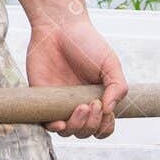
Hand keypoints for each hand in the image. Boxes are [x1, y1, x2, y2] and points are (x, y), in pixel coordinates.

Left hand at [26, 14, 127, 137]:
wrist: (58, 26)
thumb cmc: (86, 42)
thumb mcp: (110, 62)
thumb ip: (117, 86)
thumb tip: (109, 111)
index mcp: (97, 98)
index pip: (104, 126)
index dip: (105, 126)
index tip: (103, 108)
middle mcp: (79, 104)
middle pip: (86, 132)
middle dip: (92, 125)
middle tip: (91, 104)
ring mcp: (60, 103)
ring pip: (68, 132)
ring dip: (76, 127)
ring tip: (80, 107)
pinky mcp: (42, 99)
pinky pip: (46, 123)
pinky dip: (54, 128)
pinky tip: (60, 121)